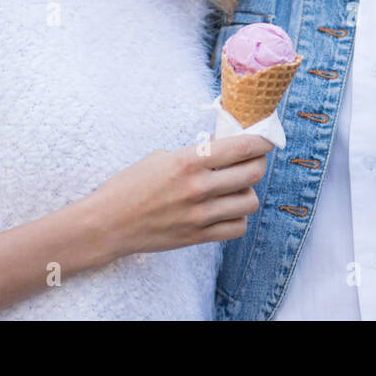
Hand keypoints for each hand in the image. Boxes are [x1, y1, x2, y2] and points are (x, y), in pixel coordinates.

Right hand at [88, 134, 274, 258]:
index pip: (241, 147)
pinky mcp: (198, 236)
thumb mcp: (160, 157)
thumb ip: (194, 153)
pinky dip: (237, 217)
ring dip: (247, 192)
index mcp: (188, 161)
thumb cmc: (130, 185)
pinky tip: (226, 209)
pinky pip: (237, 227)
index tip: (267, 139)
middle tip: (253, 160)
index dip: (261, 141)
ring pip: (249, 201)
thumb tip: (223, 146)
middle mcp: (198, 187)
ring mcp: (200, 215)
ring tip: (235, 188)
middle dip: (258, 163)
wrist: (108, 223)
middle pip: (252, 173)